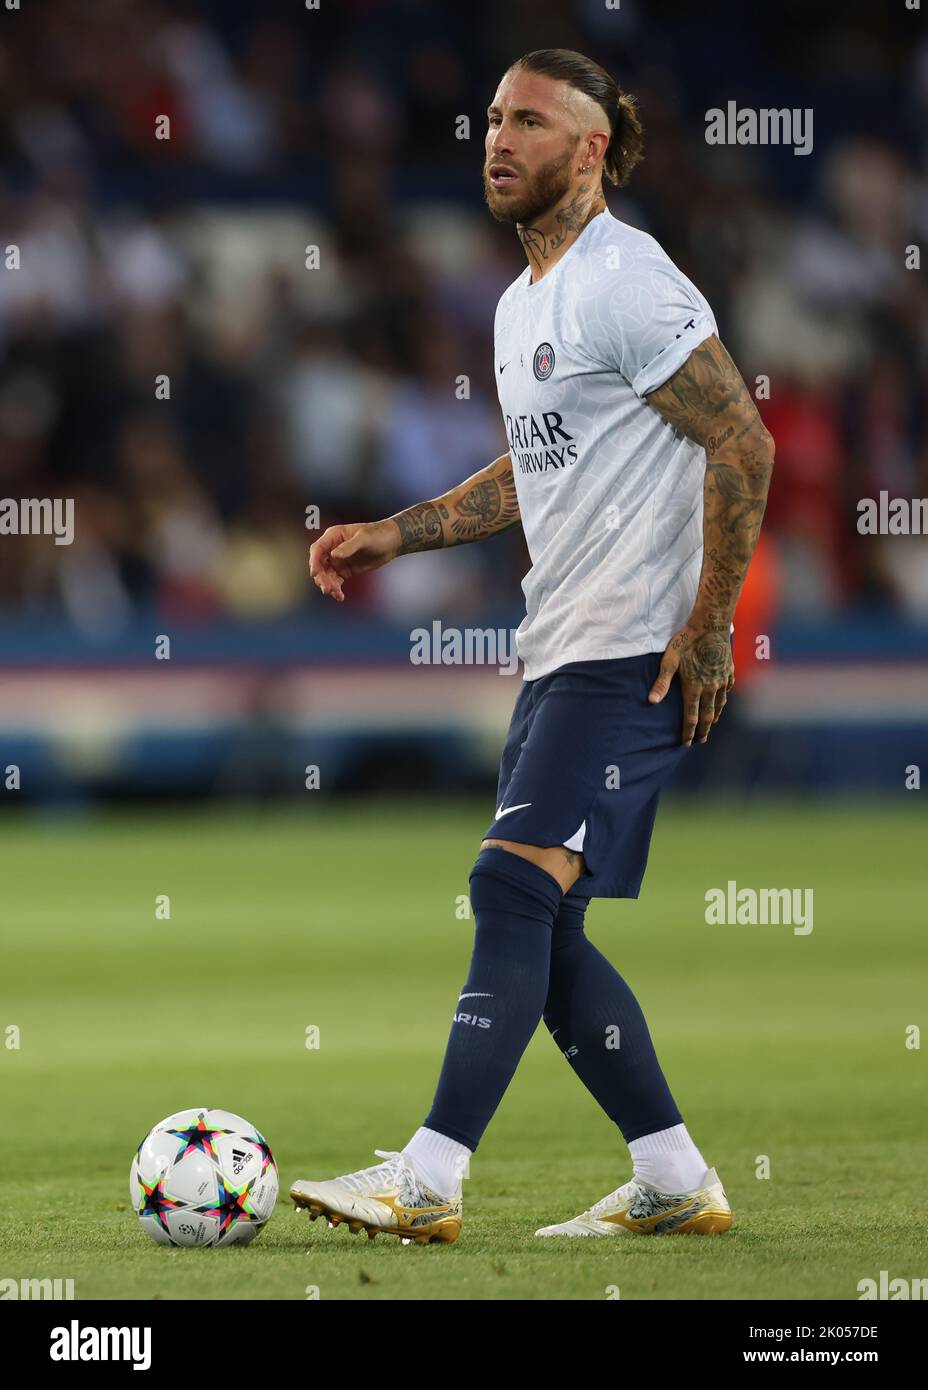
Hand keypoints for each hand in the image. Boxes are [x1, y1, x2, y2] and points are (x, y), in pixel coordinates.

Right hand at [308, 520, 400, 601]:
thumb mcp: (364, 539)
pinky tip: (340, 597)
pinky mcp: (344, 570)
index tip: (314, 573)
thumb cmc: (377, 535)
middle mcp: (332, 549)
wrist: (391, 543)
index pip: (318, 549)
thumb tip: (333, 555)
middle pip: (319, 564)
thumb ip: (348, 547)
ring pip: (326, 575)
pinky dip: (336, 589)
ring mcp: (337, 560)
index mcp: (333, 536)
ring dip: (328, 585)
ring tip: (335, 593)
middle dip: (321, 577)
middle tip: (327, 588)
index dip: (314, 561)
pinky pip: (336, 581)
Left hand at [647, 622, 733, 745]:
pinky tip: (722, 702)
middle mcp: (710, 688)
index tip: (686, 743)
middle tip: (700, 741)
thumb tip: (651, 702)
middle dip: (703, 731)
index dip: (688, 732)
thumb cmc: (686, 641)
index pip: (691, 717)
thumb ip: (662, 683)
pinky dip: (724, 700)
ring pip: (719, 705)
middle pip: (707, 716)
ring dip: (714, 718)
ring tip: (711, 725)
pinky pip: (727, 691)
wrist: (711, 624)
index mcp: (694, 688)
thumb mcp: (669, 660)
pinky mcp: (729, 671)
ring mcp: (721, 681)